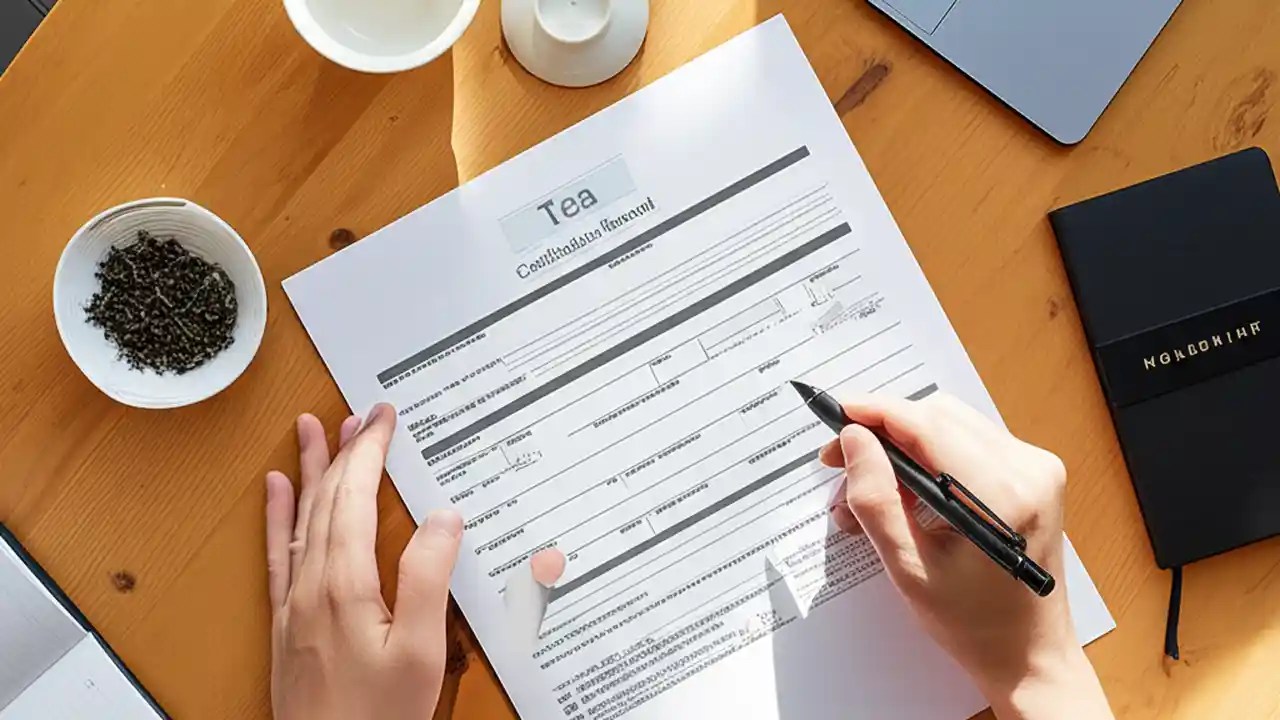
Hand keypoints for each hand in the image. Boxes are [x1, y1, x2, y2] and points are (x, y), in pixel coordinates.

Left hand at [264, 404, 463, 719]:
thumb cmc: (378, 717)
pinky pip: (278, 556)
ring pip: (300, 520)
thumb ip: (429, 579)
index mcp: (345, 585)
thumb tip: (442, 518)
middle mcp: (312, 587)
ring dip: (308, 473)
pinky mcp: (286, 625)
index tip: (382, 417)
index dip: (369, 452)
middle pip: (325, 501)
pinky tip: (274, 493)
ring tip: (310, 432)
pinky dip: (275, 519)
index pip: (354, 498)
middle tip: (359, 414)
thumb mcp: (420, 651)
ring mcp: (295, 605)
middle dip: (344, 452)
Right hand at [820, 393, 1111, 719]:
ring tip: (870, 484)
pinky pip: (971, 439)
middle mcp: (1028, 468)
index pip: (927, 425)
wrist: (1031, 654)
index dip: (875, 412)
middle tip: (841, 464)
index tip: (835, 416)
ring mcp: (1037, 466)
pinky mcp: (1035, 472)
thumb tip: (853, 440)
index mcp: (1001, 496)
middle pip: (938, 415)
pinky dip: (932, 453)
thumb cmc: (972, 624)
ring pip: (953, 422)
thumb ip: (877, 500)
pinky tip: (907, 488)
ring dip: (905, 442)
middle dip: (884, 431)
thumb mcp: (909, 569)